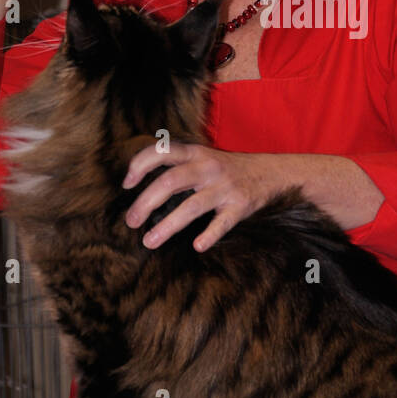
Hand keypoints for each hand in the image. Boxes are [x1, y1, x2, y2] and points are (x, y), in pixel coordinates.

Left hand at [122, 142, 285, 251]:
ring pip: (192, 206)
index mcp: (195, 153)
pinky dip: (210, 235)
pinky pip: (222, 223)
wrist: (270, 172)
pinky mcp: (240, 206)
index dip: (140, 165)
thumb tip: (139, 184)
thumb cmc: (226, 169)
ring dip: (168, 225)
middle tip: (130, 221)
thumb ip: (176, 166)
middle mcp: (208, 167)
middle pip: (171, 181)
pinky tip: (197, 246)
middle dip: (146, 202)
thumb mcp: (202, 157)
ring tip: (149, 241)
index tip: (127, 184)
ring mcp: (225, 187)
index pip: (162, 151)